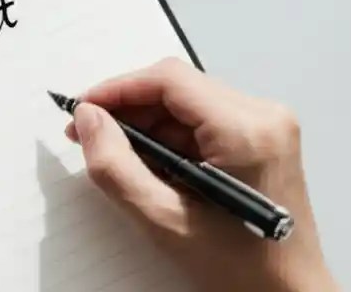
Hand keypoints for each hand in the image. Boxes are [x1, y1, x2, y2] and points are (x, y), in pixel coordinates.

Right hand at [65, 58, 337, 291]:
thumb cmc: (241, 268)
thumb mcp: (165, 221)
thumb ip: (117, 166)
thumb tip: (89, 118)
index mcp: (246, 130)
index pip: (169, 81)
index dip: (118, 88)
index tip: (82, 108)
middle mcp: (264, 115)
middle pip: (178, 88)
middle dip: (129, 107)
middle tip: (89, 134)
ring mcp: (268, 124)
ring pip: (188, 102)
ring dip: (148, 123)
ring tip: (118, 156)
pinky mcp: (264, 137)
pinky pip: (205, 119)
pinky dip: (171, 136)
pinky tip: (152, 165)